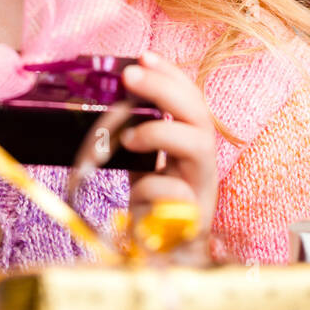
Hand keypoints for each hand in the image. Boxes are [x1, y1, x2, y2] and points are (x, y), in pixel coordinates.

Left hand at [119, 51, 218, 243]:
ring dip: (161, 131)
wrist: (163, 255)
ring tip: (130, 137)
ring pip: (201, 145)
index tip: (145, 55)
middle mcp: (203, 161)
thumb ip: (133, 134)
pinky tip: (135, 191)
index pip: (190, 98)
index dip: (171, 75)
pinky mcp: (193, 218)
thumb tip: (106, 99)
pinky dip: (151, 186)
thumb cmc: (154, 203)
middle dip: (166, 89)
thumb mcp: (142, 162)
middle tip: (131, 75)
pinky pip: (177, 192)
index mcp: (192, 142)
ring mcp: (202, 188)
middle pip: (200, 114)